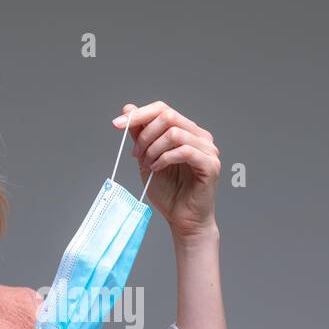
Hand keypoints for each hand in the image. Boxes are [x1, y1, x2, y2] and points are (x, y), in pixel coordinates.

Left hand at [112, 100, 220, 239]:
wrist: (182, 220)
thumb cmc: (169, 192)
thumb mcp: (147, 159)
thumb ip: (140, 135)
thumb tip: (128, 109)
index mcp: (187, 131)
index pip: (163, 110)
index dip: (139, 114)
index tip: (117, 124)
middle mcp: (200, 136)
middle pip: (168, 116)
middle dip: (145, 134)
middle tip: (136, 154)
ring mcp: (208, 149)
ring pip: (175, 133)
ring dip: (154, 148)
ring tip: (148, 165)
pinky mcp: (210, 164)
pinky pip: (184, 151)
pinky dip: (165, 158)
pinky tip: (157, 169)